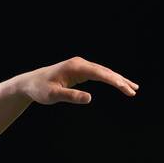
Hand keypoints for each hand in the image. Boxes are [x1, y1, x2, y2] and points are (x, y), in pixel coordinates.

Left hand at [23, 57, 137, 104]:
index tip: (125, 88)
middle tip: (133, 91)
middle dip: (120, 81)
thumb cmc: (40, 89)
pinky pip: (98, 75)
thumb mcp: (53, 95)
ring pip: (104, 72)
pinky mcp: (80, 71)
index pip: (100, 73)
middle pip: (105, 71)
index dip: (114, 81)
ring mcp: (81, 66)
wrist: (30, 83)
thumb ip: (70, 96)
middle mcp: (80, 63)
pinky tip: (118, 84)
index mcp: (75, 67)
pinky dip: (109, 80)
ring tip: (132, 88)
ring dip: (118, 80)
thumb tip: (89, 98)